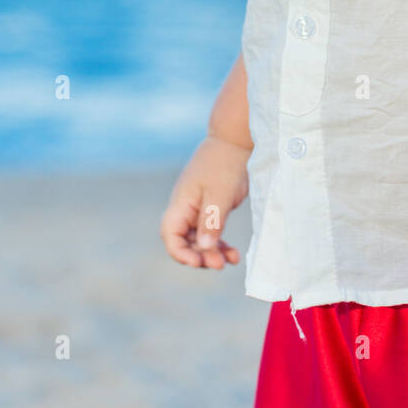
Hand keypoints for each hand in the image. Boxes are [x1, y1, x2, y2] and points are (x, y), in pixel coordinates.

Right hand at [160, 135, 250, 269]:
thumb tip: (204, 248)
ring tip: (229, 261)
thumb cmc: (224, 164)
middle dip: (200, 256)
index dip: (180, 252)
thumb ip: (211, 221)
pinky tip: (233, 255)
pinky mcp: (212, 210)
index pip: (171, 235)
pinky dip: (221, 245)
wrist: (236, 142)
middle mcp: (186, 209)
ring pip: (200, 241)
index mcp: (181, 203)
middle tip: (219, 264)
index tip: (198, 262)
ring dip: (212, 254)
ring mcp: (199, 210)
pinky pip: (212, 234)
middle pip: (185, 242)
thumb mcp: (220, 193)